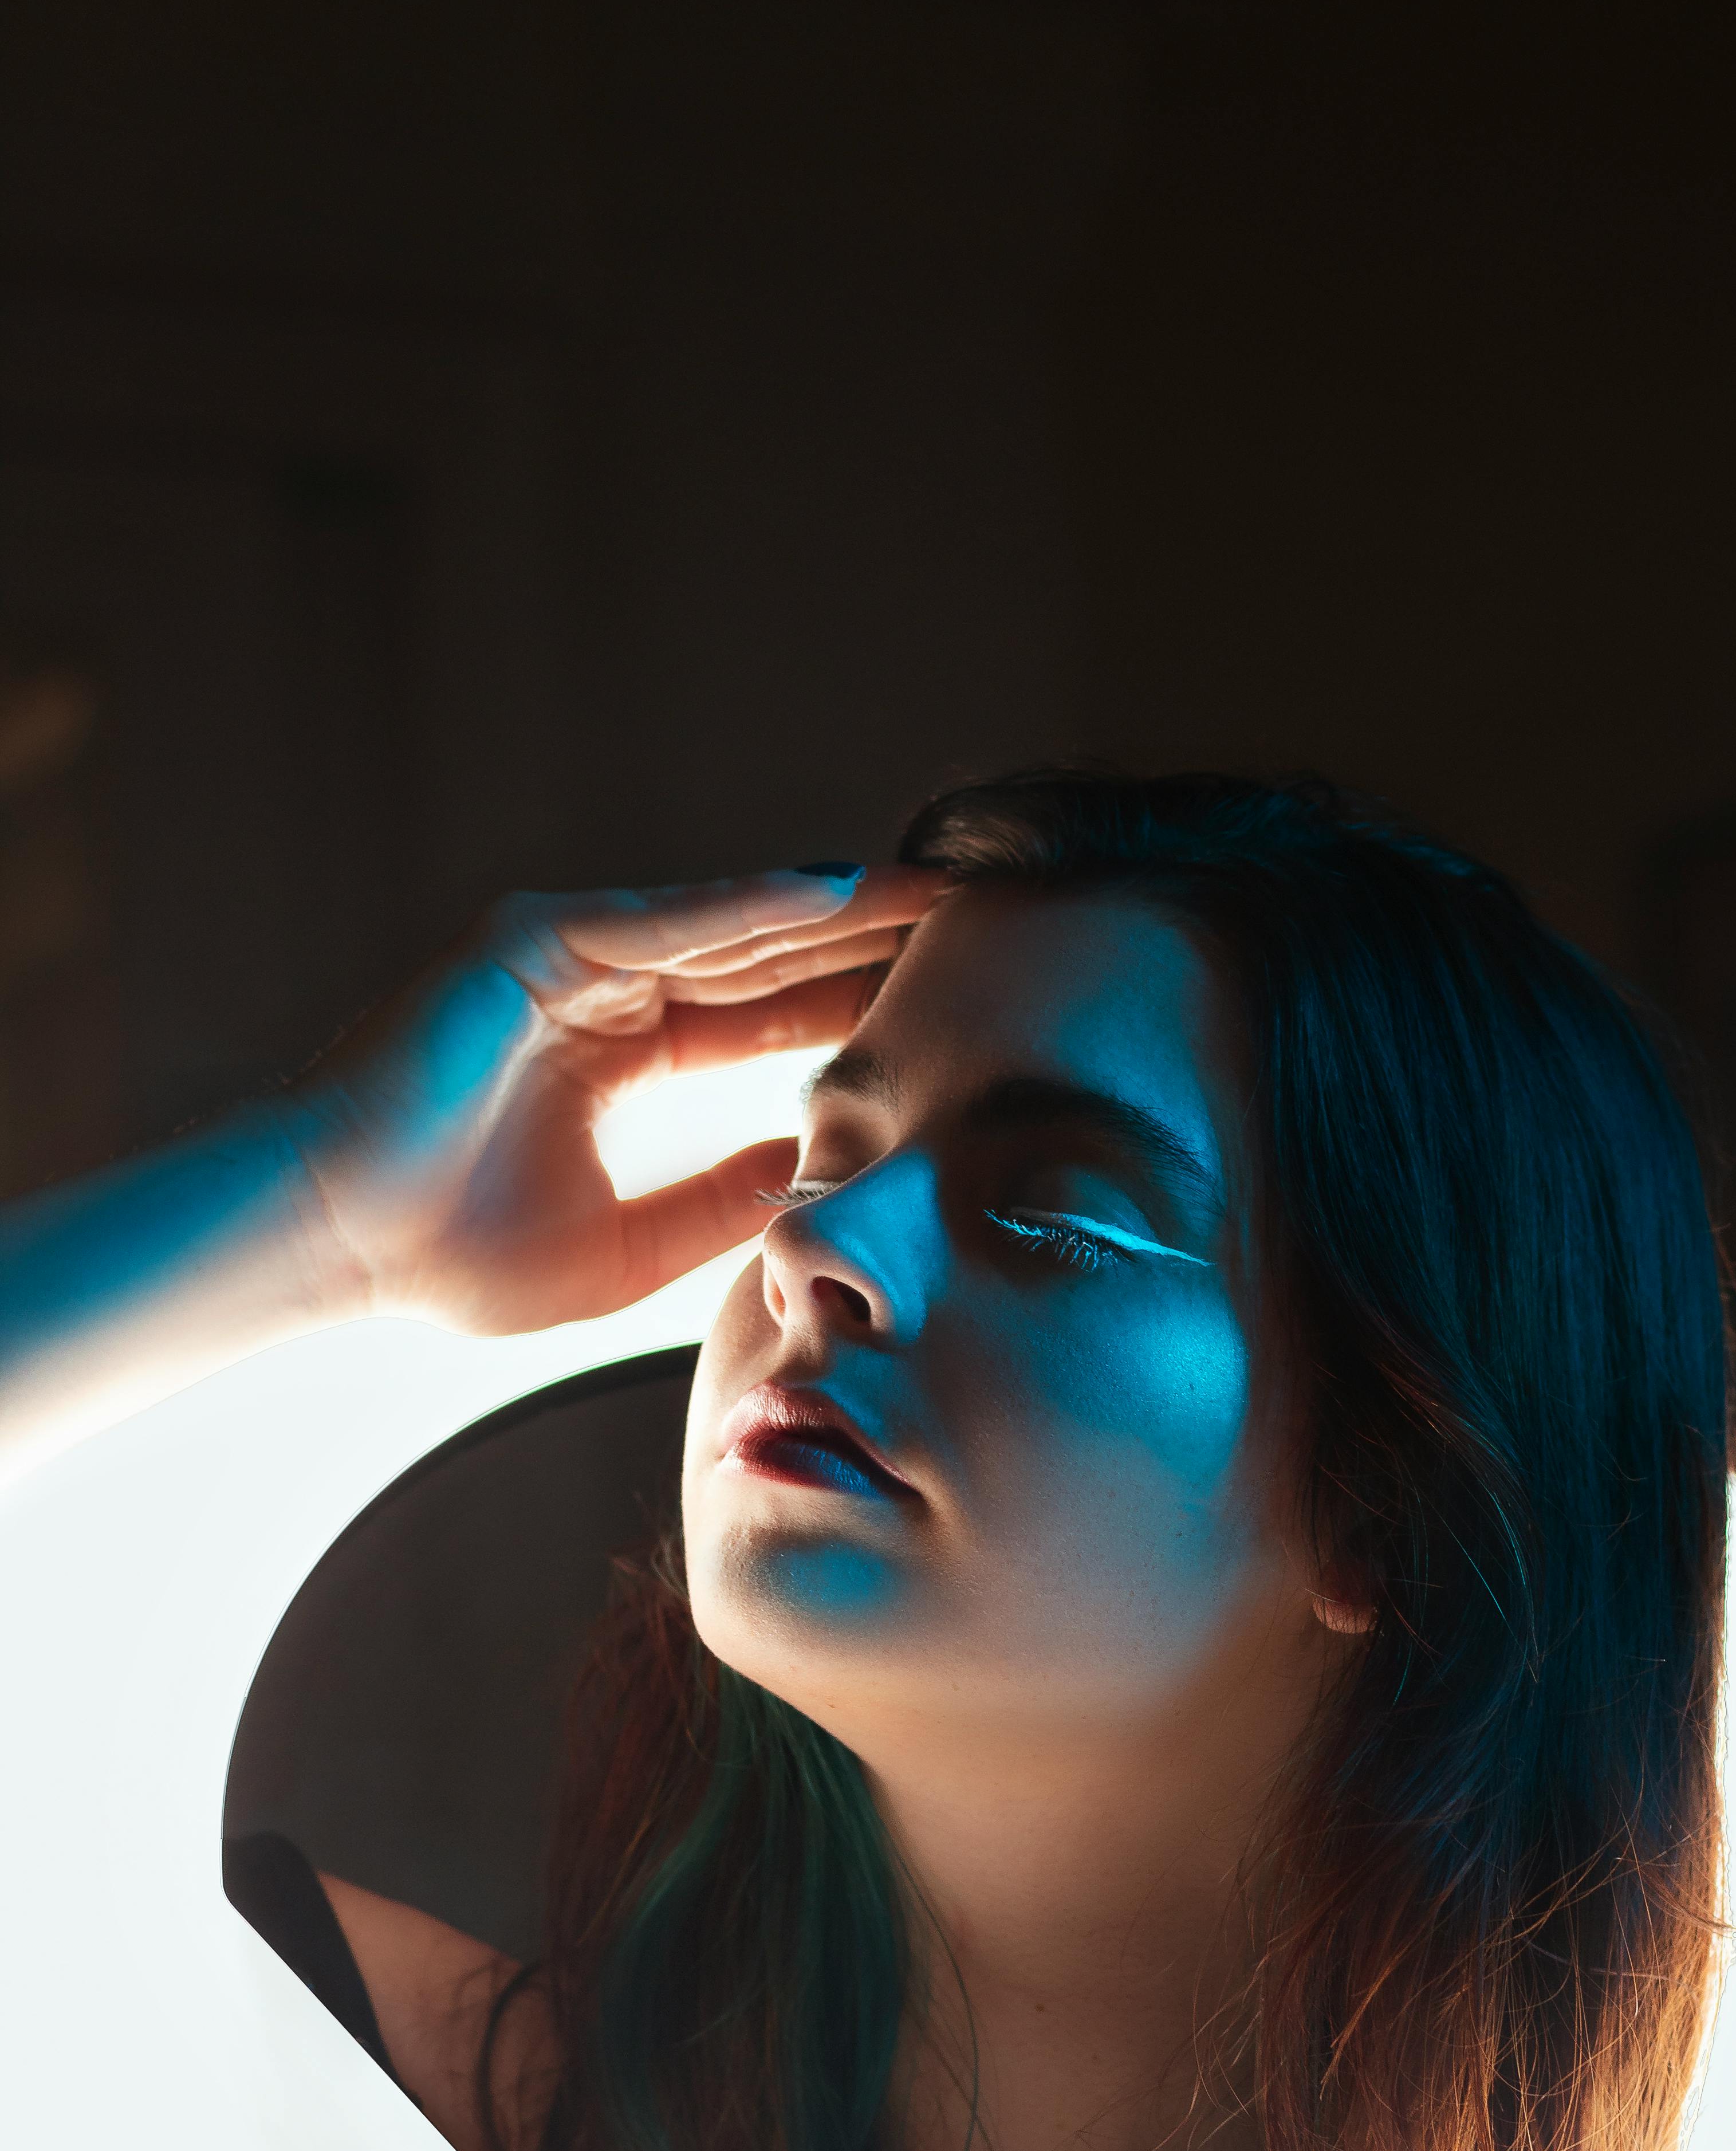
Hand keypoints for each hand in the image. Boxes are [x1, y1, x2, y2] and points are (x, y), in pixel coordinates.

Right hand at [281, 865, 941, 1334]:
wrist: (344, 1246)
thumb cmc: (461, 1262)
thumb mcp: (640, 1245)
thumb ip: (727, 1200)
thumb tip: (823, 1178)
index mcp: (628, 1059)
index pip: (769, 1016)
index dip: (858, 1003)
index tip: (953, 1001)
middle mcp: (606, 995)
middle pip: (767, 954)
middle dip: (870, 936)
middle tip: (976, 918)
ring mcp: (568, 960)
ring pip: (731, 923)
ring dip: (834, 903)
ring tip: (934, 888)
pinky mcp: (531, 943)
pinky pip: (662, 919)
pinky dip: (749, 904)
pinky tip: (837, 890)